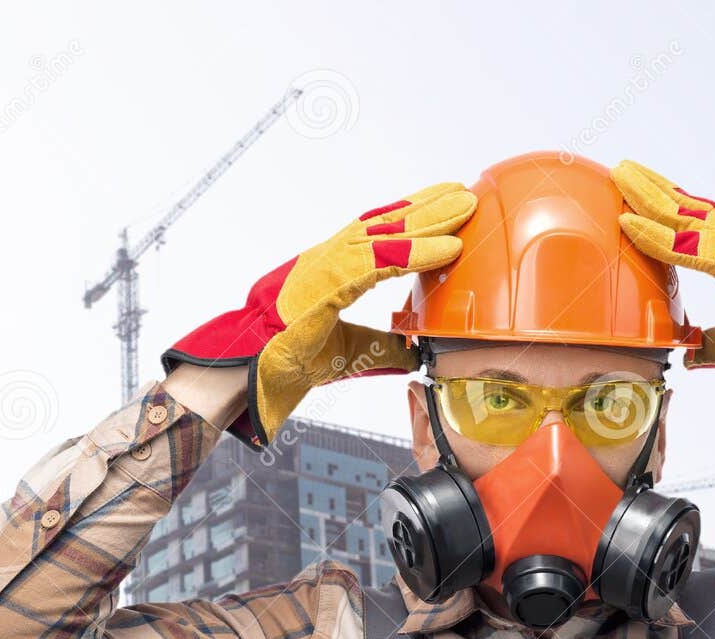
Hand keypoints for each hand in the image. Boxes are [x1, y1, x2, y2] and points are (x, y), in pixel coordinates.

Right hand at [164, 183, 476, 447]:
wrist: (250, 369)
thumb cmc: (286, 358)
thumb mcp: (348, 351)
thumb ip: (382, 348)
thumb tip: (414, 354)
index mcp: (330, 271)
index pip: (377, 236)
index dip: (410, 220)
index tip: (442, 207)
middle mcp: (329, 259)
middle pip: (386, 223)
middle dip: (427, 207)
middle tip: (464, 192)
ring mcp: (326, 266)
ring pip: (387, 232)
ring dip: (429, 219)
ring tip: (464, 206)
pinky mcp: (328, 282)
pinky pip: (380, 260)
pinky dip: (416, 252)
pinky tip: (447, 247)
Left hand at [611, 160, 714, 429]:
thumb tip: (690, 354)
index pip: (704, 228)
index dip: (673, 210)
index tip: (645, 194)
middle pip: (694, 210)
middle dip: (657, 189)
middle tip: (624, 169)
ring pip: (691, 218)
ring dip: (652, 198)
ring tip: (622, 177)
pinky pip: (694, 250)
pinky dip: (661, 238)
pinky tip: (632, 225)